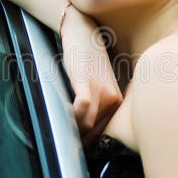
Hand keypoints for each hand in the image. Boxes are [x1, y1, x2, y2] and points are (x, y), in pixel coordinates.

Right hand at [60, 7, 122, 147]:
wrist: (82, 31)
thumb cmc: (87, 59)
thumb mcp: (98, 85)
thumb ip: (95, 106)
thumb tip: (82, 129)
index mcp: (116, 102)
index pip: (102, 134)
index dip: (87, 143)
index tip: (75, 145)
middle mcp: (113, 98)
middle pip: (92, 132)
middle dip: (78, 140)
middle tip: (65, 141)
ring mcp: (101, 90)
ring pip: (86, 124)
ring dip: (72, 130)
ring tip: (61, 131)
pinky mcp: (85, 81)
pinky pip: (82, 107)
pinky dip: (72, 115)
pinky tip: (63, 116)